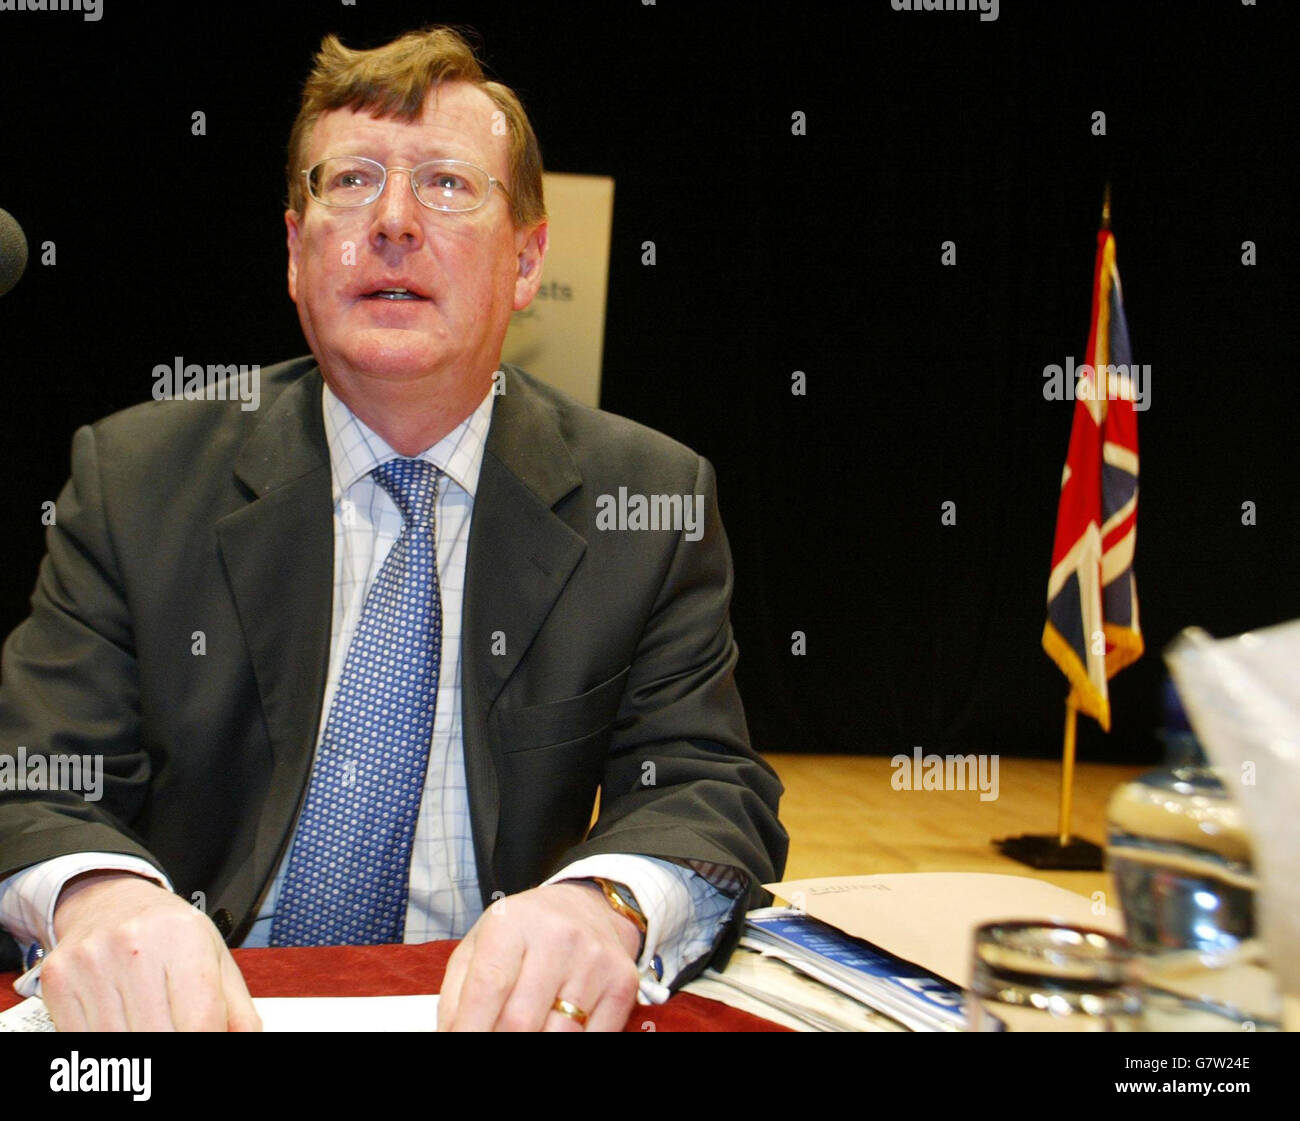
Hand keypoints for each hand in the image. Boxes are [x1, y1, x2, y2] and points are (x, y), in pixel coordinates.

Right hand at [41, 871, 261, 1031]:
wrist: (110, 901)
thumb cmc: (169, 932)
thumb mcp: (214, 955)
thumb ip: (236, 1007)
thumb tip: (246, 1040)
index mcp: (182, 936)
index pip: (200, 1022)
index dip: (207, 1042)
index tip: (206, 1041)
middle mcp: (134, 946)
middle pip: (158, 1037)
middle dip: (173, 1047)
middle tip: (177, 1034)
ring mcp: (91, 964)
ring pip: (118, 1045)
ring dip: (136, 1053)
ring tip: (152, 1028)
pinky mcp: (58, 981)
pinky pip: (83, 1040)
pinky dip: (105, 1048)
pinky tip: (122, 1028)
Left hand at [437, 882, 640, 1031]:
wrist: (588, 906)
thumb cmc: (525, 931)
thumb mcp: (481, 944)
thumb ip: (459, 994)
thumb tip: (453, 1036)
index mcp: (514, 923)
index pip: (488, 987)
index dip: (470, 1030)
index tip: (460, 1043)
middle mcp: (559, 937)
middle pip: (521, 1021)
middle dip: (500, 1042)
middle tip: (493, 1039)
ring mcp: (595, 961)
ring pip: (559, 1035)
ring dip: (535, 1044)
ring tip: (524, 1032)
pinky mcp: (622, 984)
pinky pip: (593, 1037)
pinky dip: (570, 1044)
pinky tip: (553, 1029)